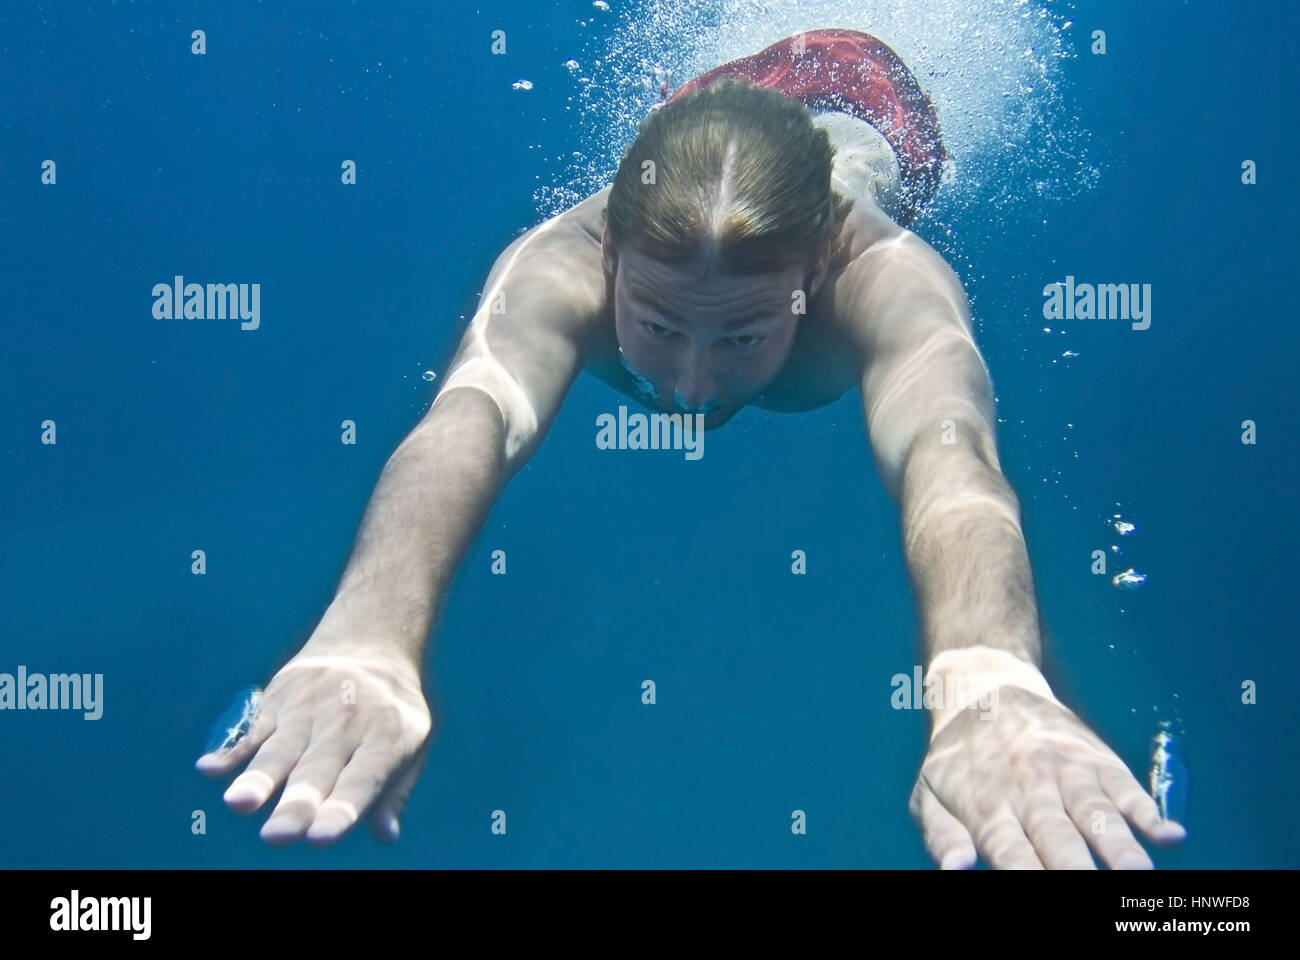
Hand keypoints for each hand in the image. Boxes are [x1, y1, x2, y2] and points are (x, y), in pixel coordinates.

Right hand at [195, 645, 431, 844]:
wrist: (369, 642)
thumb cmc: (390, 713)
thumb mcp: (411, 744)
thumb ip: (392, 791)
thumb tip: (387, 835)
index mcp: (385, 739)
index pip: (361, 781)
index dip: (341, 809)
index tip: (321, 837)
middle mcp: (345, 723)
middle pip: (316, 770)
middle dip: (296, 805)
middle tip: (278, 836)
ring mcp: (307, 710)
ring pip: (279, 750)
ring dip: (258, 778)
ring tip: (239, 804)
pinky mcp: (276, 700)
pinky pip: (251, 729)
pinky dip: (230, 749)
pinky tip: (210, 768)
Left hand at [909, 684, 1185, 868]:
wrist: (987, 690)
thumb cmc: (959, 759)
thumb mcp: (930, 795)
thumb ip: (943, 837)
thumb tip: (956, 869)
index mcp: (989, 807)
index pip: (1012, 853)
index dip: (1028, 876)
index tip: (1048, 898)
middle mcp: (1031, 790)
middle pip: (1059, 839)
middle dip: (1076, 872)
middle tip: (1094, 895)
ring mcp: (1068, 772)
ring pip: (1099, 815)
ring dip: (1120, 849)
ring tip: (1137, 876)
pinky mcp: (1097, 759)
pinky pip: (1128, 787)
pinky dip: (1150, 812)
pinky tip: (1170, 835)